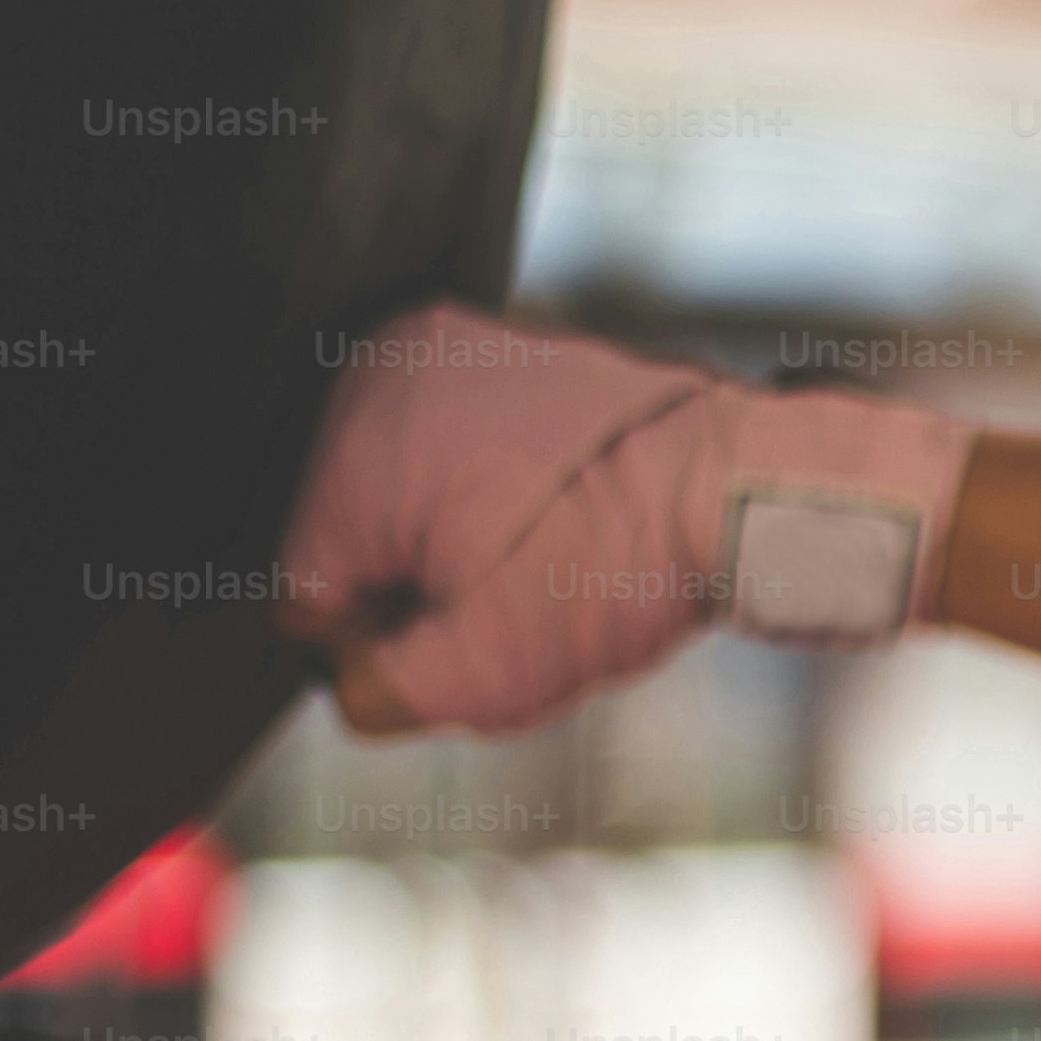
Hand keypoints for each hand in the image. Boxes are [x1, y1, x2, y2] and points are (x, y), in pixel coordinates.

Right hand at [271, 302, 974, 734]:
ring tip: (541, 562)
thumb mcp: (486, 673)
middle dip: (413, 587)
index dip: (375, 642)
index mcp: (345, 444)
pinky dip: (494, 497)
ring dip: (453, 545)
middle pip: (349, 531)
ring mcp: (445, 347)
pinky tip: (557, 524)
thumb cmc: (617, 563)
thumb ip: (379, 694)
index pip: (299, 589)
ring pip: (405, 493)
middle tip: (507, 603)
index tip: (458, 639)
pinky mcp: (505, 348)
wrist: (741, 478)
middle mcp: (378, 370)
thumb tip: (351, 682)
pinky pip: (460, 448)